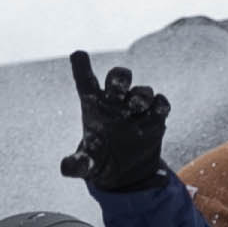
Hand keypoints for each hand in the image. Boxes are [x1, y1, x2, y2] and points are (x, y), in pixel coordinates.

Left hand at [57, 50, 169, 191]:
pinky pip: (161, 104)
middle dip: (120, 79)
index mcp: (93, 105)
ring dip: (141, 96)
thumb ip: (77, 164)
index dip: (82, 67)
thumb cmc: (99, 160)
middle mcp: (115, 101)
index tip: (78, 55)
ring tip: (137, 108)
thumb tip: (66, 168)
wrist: (125, 171)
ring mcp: (137, 107)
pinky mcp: (156, 117)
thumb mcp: (86, 165)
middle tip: (118, 88)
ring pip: (142, 91)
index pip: (85, 80)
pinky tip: (158, 111)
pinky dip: (160, 105)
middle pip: (118, 78)